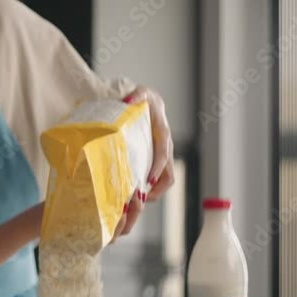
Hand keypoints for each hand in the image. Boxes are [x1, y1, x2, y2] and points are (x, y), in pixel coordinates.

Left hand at [112, 87, 174, 240]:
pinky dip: (148, 189)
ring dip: (153, 193)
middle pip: (168, 175)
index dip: (157, 168)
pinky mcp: (156, 161)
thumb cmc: (143, 100)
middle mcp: (166, 148)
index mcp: (163, 134)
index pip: (163, 154)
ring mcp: (162, 156)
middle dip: (157, 189)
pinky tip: (131, 194)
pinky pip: (157, 179)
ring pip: (164, 180)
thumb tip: (128, 101)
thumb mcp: (141, 94)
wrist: (148, 102)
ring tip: (135, 202)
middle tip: (140, 200)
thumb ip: (136, 96)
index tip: (147, 181)